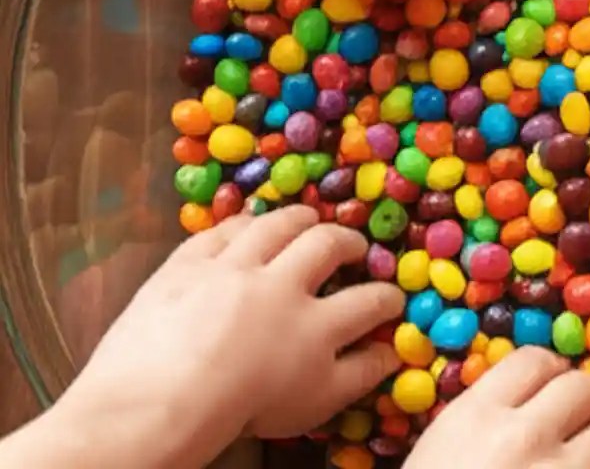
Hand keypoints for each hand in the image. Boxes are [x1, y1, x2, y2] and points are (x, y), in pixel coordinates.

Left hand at [56, 206, 403, 465]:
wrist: (157, 403)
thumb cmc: (243, 411)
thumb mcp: (317, 402)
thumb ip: (360, 373)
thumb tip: (393, 352)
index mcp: (318, 324)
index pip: (369, 302)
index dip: (387, 297)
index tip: (393, 297)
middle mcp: (282, 284)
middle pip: (327, 246)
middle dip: (348, 242)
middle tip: (354, 246)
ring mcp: (233, 267)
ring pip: (276, 226)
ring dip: (300, 219)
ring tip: (309, 218)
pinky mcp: (189, 263)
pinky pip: (221, 230)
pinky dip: (241, 224)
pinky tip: (248, 224)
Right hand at [405, 346, 589, 468]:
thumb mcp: (436, 455)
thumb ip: (479, 423)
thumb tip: (525, 402)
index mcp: (477, 416)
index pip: (533, 360)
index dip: (547, 372)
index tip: (548, 386)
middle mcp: (525, 435)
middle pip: (582, 387)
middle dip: (578, 406)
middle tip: (567, 428)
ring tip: (578, 468)